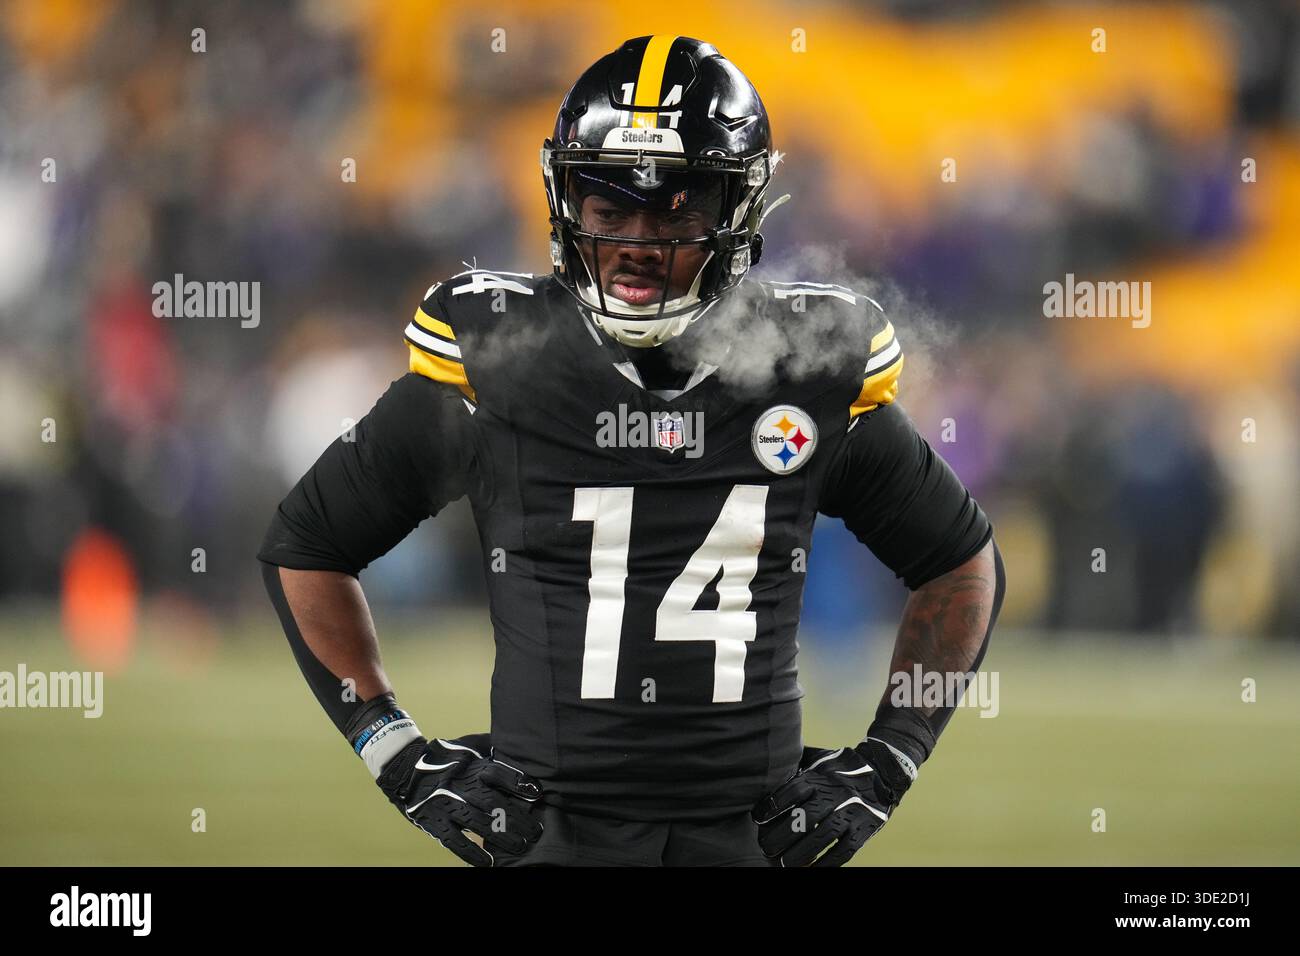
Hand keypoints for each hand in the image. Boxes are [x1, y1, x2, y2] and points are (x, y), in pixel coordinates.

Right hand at [376, 733, 543, 865]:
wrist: (405, 769)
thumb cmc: (446, 759)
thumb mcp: (467, 746)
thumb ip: (490, 748)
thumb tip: (517, 746)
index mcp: (470, 765)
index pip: (497, 772)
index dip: (517, 782)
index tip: (537, 793)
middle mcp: (459, 784)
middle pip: (492, 802)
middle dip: (516, 818)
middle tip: (535, 832)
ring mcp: (445, 804)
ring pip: (476, 822)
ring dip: (499, 836)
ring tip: (519, 847)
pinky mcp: (433, 821)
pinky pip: (453, 840)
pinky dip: (471, 852)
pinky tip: (487, 862)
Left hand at [751, 737, 916, 866]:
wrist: (881, 772)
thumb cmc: (838, 768)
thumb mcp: (817, 759)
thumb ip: (795, 764)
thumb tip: (764, 768)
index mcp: (820, 776)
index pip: (793, 790)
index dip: (773, 805)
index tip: (757, 819)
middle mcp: (835, 793)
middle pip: (806, 816)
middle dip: (783, 835)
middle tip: (766, 848)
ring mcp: (851, 811)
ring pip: (824, 836)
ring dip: (802, 853)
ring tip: (784, 864)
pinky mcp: (864, 828)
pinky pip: (844, 850)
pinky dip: (827, 863)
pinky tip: (811, 869)